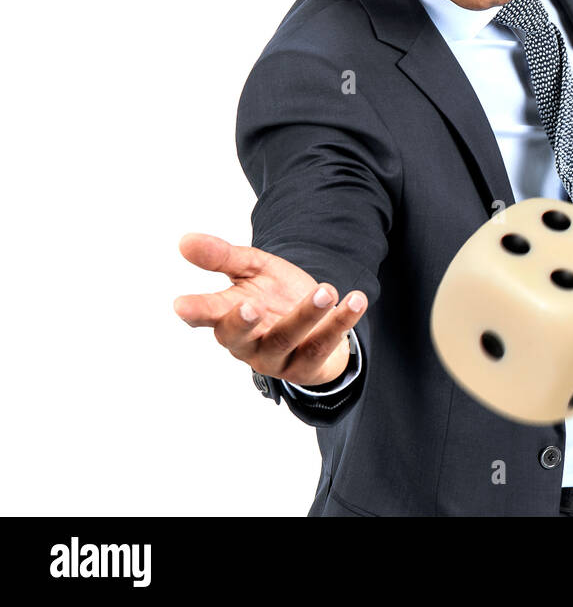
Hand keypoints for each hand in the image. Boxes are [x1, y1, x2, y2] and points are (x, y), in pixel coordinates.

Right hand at [173, 233, 368, 387]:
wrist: (315, 320)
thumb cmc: (274, 294)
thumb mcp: (252, 270)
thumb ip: (223, 257)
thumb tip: (185, 240)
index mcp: (226, 318)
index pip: (205, 316)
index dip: (195, 311)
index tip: (182, 304)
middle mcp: (246, 343)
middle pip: (239, 337)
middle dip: (242, 323)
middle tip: (250, 305)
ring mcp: (276, 357)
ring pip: (286, 338)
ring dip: (306, 314)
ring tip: (326, 289)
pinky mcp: (307, 365)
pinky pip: (323, 345)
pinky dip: (341, 322)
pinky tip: (356, 300)